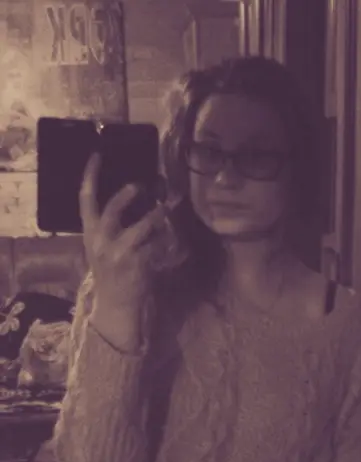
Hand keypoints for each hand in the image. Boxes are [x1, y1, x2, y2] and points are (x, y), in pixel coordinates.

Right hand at [79, 152, 175, 313]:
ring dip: (158, 215)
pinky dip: (168, 240)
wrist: (116, 306)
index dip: (90, 176)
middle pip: (112, 209)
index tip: (97, 155)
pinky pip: (158, 244)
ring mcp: (120, 254)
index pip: (85, 200)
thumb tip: (131, 197)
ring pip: (143, 226)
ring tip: (167, 208)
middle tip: (142, 186)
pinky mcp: (139, 265)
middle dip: (127, 194)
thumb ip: (111, 227)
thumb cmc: (112, 273)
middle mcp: (101, 242)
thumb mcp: (102, 248)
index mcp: (90, 235)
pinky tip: (174, 240)